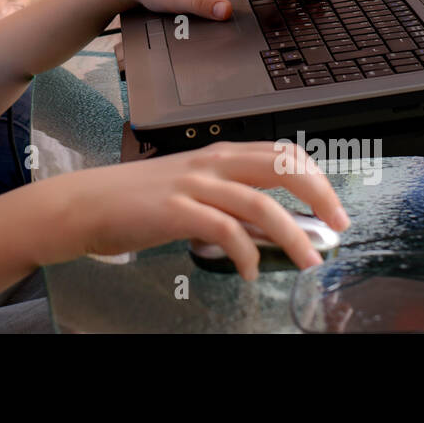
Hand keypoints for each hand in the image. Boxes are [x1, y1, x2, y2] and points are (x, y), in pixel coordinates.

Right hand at [59, 140, 349, 278]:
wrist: (85, 204)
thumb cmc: (135, 201)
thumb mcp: (189, 189)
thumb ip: (228, 201)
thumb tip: (269, 226)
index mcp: (216, 155)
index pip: (281, 152)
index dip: (315, 177)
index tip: (334, 205)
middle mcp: (209, 163)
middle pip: (279, 166)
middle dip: (318, 194)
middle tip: (338, 225)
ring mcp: (192, 184)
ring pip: (258, 202)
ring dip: (291, 233)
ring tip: (306, 260)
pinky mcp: (174, 209)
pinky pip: (223, 229)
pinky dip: (245, 252)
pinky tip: (251, 271)